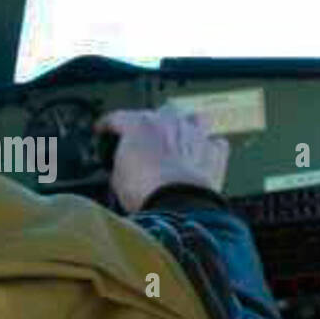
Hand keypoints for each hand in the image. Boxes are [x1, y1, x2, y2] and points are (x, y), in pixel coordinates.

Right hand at [97, 107, 229, 212]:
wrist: (179, 205)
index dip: (108, 124)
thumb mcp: (117, 177)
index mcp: (141, 125)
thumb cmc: (146, 192)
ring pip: (192, 119)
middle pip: (158, 113)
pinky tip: (201, 157)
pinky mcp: (214, 151)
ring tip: (178, 139)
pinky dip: (208, 148)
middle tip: (144, 141)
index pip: (118, 117)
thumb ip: (121, 162)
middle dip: (150, 125)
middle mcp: (171, 123)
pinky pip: (214, 142)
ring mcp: (196, 134)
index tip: (105, 129)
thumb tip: (124, 167)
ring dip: (184, 127)